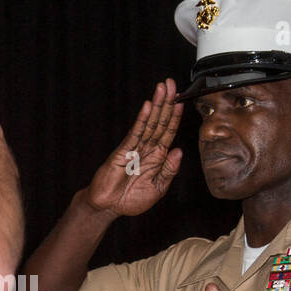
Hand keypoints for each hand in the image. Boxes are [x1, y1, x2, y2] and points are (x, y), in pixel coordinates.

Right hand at [86, 79, 183, 216]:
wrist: (108, 207)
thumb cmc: (130, 199)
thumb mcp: (158, 188)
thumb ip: (169, 170)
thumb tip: (179, 151)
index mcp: (157, 157)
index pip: (168, 132)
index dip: (175, 116)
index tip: (182, 100)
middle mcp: (146, 149)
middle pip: (159, 122)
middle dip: (166, 102)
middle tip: (171, 83)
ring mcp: (134, 148)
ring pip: (149, 123)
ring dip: (157, 105)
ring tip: (162, 88)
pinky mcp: (123, 152)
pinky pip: (135, 134)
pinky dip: (142, 120)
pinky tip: (148, 107)